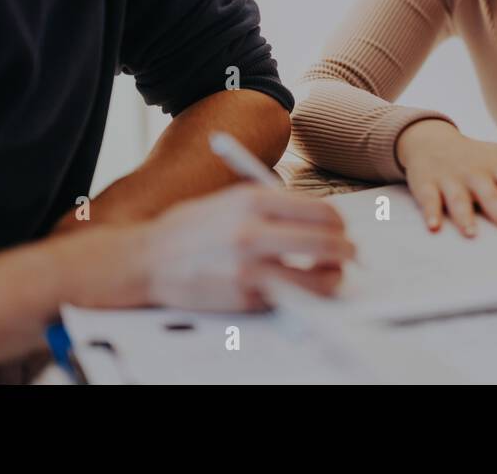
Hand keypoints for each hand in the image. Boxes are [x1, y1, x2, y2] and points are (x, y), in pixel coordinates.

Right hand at [134, 185, 355, 310]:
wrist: (146, 258)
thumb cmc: (191, 228)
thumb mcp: (230, 199)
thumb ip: (272, 204)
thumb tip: (318, 216)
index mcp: (253, 199)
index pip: (320, 210)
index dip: (339, 223)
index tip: (341, 229)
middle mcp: (253, 230)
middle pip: (326, 242)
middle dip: (347, 251)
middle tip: (351, 255)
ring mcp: (248, 267)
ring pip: (316, 278)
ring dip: (332, 277)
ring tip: (332, 274)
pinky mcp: (243, 296)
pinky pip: (288, 297)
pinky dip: (299, 294)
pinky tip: (296, 287)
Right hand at [395, 119, 496, 236]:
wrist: (430, 140)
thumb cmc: (475, 154)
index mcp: (495, 167)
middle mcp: (474, 174)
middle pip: (490, 195)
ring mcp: (450, 180)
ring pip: (459, 200)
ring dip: (464, 216)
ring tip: (471, 234)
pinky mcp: (427, 185)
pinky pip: (429, 200)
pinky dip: (430, 213)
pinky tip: (433, 227)